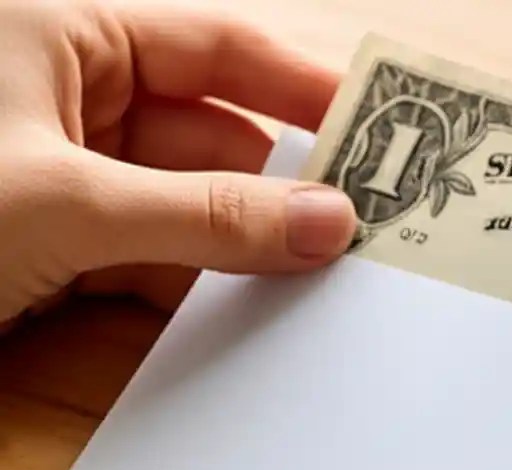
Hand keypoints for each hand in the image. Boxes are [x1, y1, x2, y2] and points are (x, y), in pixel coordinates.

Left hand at [0, 1, 355, 330]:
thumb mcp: (66, 202)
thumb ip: (205, 215)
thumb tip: (327, 223)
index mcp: (67, 37)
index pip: (220, 49)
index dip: (304, 89)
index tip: (381, 129)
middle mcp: (72, 97)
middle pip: (215, 136)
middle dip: (283, 187)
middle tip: (364, 230)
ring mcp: (64, 176)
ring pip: (190, 205)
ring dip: (247, 246)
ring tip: (324, 280)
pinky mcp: (54, 247)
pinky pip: (152, 257)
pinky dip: (199, 286)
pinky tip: (254, 314)